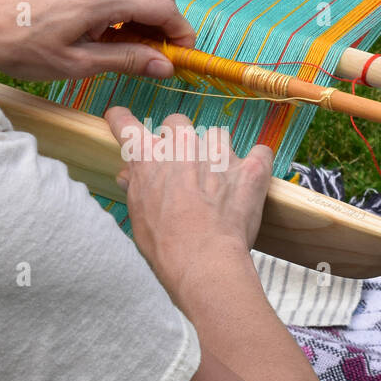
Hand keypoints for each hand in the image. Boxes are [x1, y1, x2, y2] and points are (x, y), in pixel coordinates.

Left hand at [0, 0, 196, 80]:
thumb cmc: (24, 47)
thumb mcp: (79, 64)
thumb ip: (127, 60)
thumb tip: (165, 65)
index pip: (164, 8)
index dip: (181, 34)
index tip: (184, 56)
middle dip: (169, 24)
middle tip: (162, 57)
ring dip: (149, 18)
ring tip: (135, 51)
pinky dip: (130, 10)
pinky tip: (114, 36)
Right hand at [104, 107, 273, 290]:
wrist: (203, 262)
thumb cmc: (165, 245)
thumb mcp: (138, 217)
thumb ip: (136, 188)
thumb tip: (129, 176)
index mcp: (148, 158)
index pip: (125, 124)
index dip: (121, 120)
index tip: (120, 119)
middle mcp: (181, 147)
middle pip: (177, 122)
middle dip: (179, 138)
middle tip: (182, 163)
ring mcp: (218, 154)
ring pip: (217, 136)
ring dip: (217, 152)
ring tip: (218, 180)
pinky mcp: (249, 169)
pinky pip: (260, 152)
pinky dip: (255, 164)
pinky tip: (250, 179)